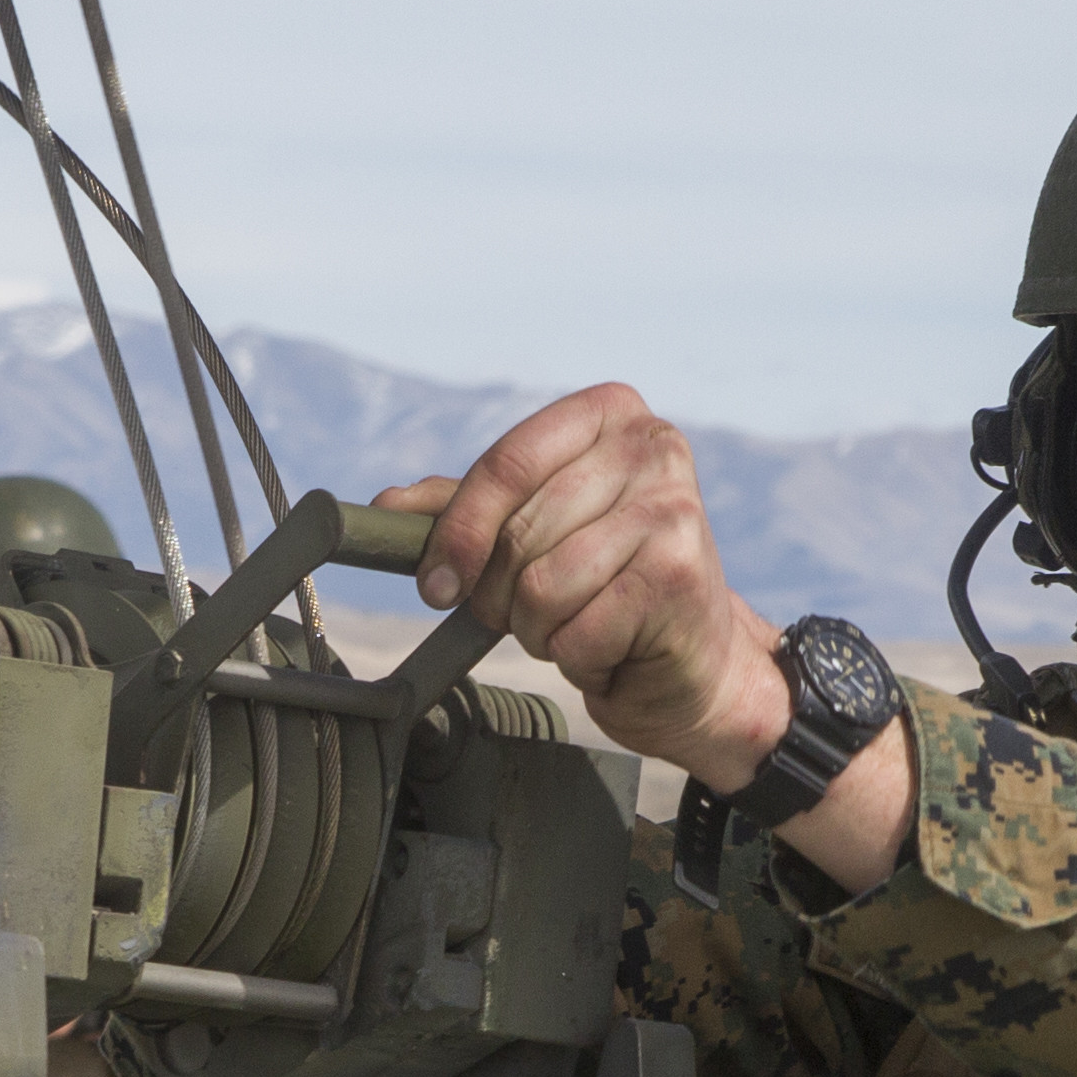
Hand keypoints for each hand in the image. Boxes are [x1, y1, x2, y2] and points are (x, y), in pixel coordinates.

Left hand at [378, 383, 916, 893]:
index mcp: (608, 413)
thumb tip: (387, 508)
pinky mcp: (682, 576)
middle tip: (530, 612)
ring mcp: (674, 508)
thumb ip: (463, 510)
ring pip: (543, 585)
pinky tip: (612, 645)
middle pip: (520, 531)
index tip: (434, 584)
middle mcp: (651, 447)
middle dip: (504, 593)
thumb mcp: (532, 533)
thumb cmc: (605, 587)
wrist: (690, 663)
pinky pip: (578, 631)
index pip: (504, 464)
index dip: (458, 531)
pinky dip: (578, 656)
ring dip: (542, 629)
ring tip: (579, 624)